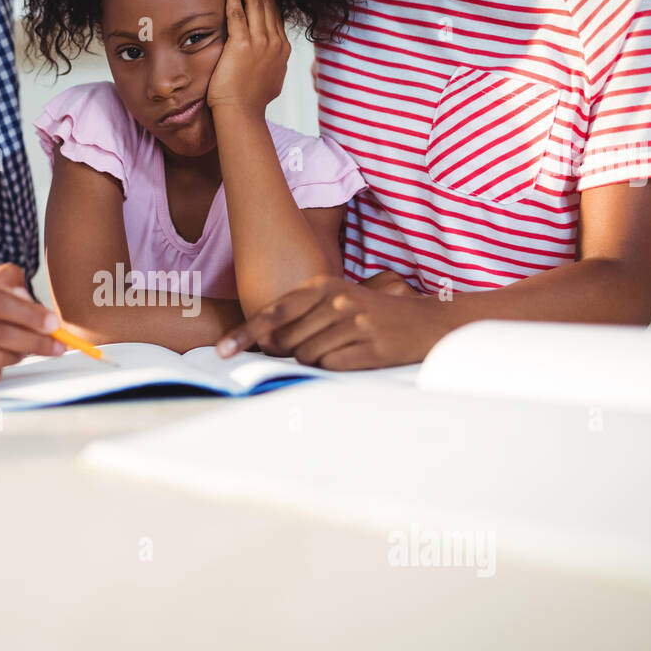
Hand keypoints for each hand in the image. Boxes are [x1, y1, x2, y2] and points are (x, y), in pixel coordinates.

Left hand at [206, 0, 291, 114]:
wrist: (242, 113)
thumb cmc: (252, 103)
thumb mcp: (272, 82)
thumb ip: (274, 67)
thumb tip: (274, 65)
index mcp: (282, 51)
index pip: (277, 16)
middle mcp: (275, 43)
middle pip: (269, 6)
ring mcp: (260, 43)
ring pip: (256, 5)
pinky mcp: (241, 45)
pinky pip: (238, 15)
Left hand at [215, 275, 449, 368]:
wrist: (426, 322)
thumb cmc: (372, 313)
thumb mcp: (336, 300)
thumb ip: (300, 315)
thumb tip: (265, 342)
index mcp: (323, 285)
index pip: (273, 313)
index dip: (244, 334)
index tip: (223, 351)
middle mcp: (336, 300)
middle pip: (286, 341)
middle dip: (289, 353)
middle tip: (313, 347)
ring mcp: (354, 322)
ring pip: (307, 356)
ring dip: (315, 360)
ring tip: (341, 347)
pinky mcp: (370, 345)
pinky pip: (332, 366)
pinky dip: (335, 366)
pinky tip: (354, 355)